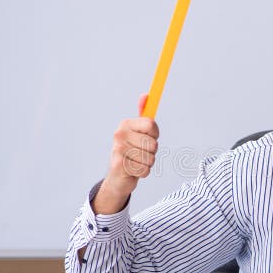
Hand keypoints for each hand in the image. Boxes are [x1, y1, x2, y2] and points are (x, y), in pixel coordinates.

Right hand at [92, 94, 159, 213]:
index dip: (154, 134)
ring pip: (150, 158)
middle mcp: (119, 134)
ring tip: (136, 162)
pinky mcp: (118, 165)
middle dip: (151, 152)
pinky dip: (142, 173)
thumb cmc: (132, 153)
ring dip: (147, 163)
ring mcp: (118, 149)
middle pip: (152, 143)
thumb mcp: (139, 133)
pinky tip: (133, 170)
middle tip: (140, 153)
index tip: (149, 138)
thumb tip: (146, 95)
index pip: (151, 125)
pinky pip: (144, 169)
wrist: (118, 177)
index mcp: (126, 124)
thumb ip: (144, 116)